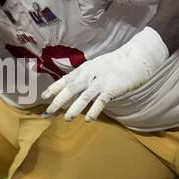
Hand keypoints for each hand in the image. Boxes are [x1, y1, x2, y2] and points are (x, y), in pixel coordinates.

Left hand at [43, 28, 168, 120]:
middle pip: (70, 89)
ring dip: (74, 109)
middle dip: (58, 101)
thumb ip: (83, 76)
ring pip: (84, 97)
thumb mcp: (94, 67)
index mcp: (83, 70)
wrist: (135, 59)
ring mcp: (100, 82)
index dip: (53, 88)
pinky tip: (88, 119)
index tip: (43, 97)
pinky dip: (94, 111)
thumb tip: (70, 87)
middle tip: (48, 112)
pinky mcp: (112, 89)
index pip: (65, 79)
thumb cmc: (113, 64)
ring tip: (67, 119)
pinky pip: (101, 102)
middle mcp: (89, 75)